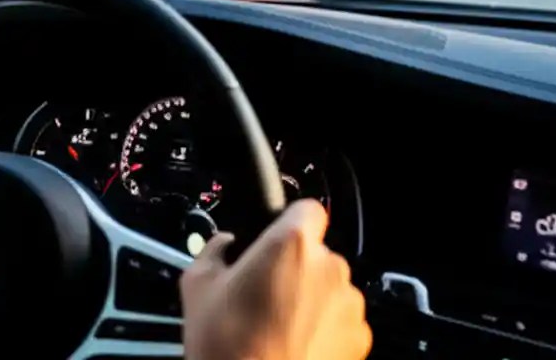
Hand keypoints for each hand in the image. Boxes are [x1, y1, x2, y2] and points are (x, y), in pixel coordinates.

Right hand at [181, 200, 370, 359]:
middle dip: (294, 267)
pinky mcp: (358, 337)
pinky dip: (325, 328)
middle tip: (264, 292)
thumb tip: (223, 245)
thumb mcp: (197, 285)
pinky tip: (295, 343)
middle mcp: (328, 268)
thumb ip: (215, 250)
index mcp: (291, 244)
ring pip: (330, 287)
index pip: (307, 209)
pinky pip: (341, 320)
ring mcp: (348, 304)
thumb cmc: (227, 347)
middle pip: (316, 252)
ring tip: (277, 324)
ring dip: (311, 298)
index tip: (276, 238)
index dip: (289, 222)